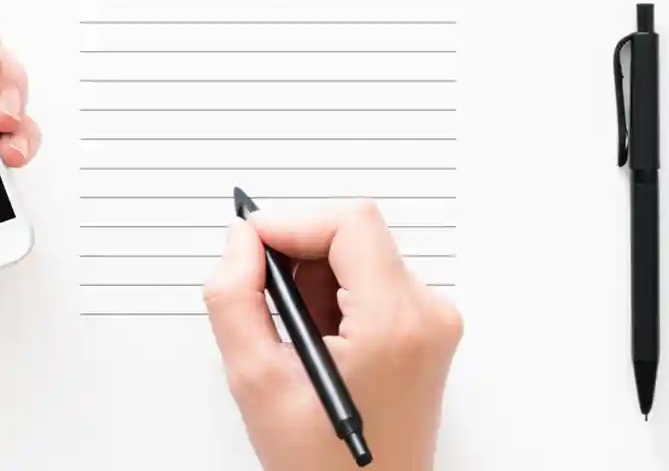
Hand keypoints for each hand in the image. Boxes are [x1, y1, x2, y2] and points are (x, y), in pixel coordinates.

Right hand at [204, 201, 462, 470]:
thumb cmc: (323, 467)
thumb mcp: (256, 381)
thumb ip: (236, 299)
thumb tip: (240, 244)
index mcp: (395, 323)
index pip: (350, 223)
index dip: (292, 223)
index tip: (252, 244)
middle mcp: (427, 315)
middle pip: (355, 236)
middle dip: (300, 258)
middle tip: (269, 305)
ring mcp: (433, 323)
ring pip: (361, 257)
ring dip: (316, 283)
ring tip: (298, 340)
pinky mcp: (426, 331)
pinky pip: (373, 284)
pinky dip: (336, 300)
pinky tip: (320, 345)